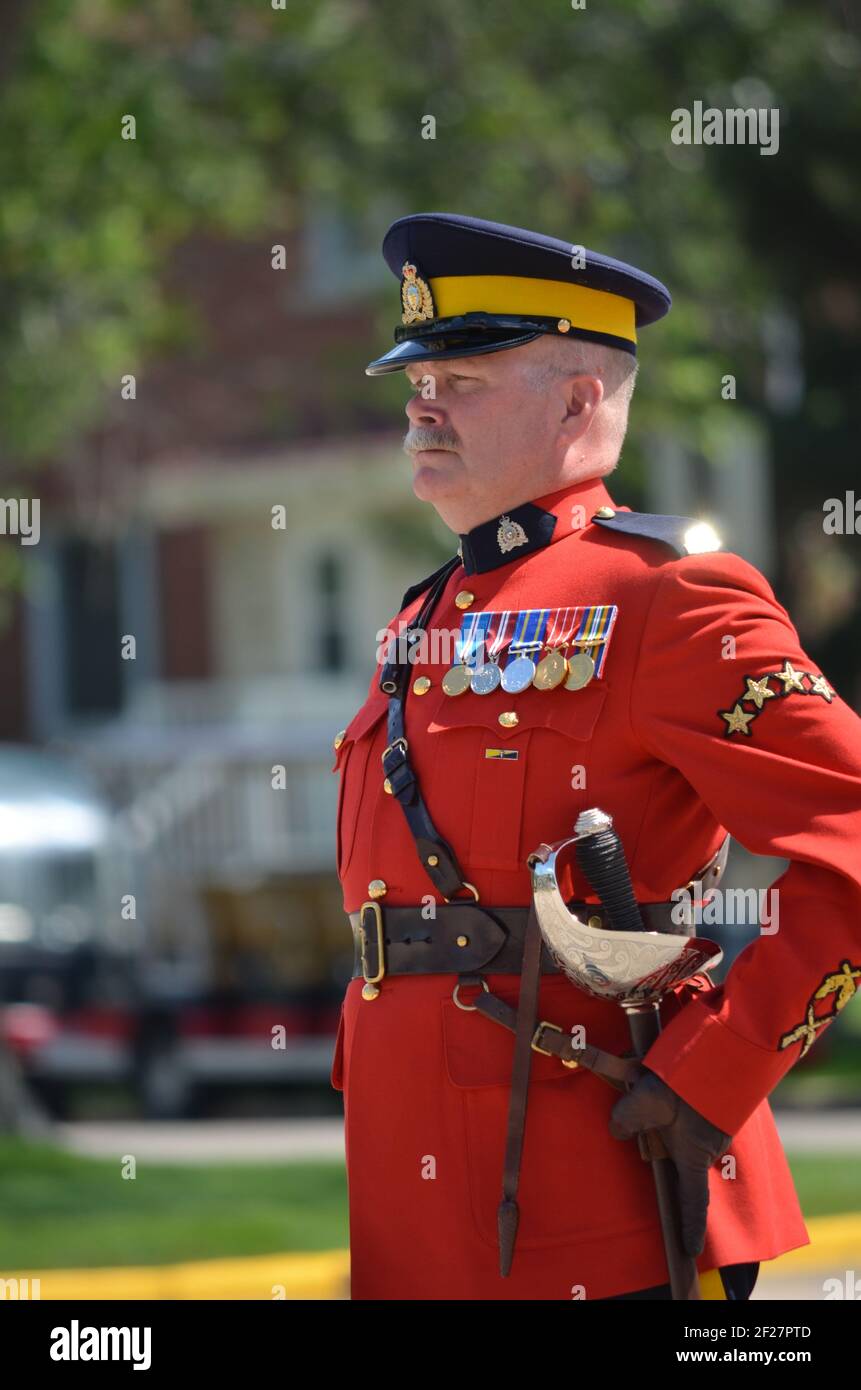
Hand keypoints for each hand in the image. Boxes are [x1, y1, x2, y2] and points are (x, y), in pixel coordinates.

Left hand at [608, 1068, 732, 1256]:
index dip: (690, 1226)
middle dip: (661, 1142)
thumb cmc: (686, 1080)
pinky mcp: (716, 1107)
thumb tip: (618, 1130)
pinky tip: (667, 1080)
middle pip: (680, 1158)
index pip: (693, 1201)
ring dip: (667, 1113)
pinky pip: (691, 1114)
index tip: (690, 1250)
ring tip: (654, 1085)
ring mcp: (715, 1126)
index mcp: (695, 1155)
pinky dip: (677, 1102)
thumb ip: (626, 1119)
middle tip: (646, 1111)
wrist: (722, 1046)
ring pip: (683, 1133)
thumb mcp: (647, 1101)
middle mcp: (708, 1146)